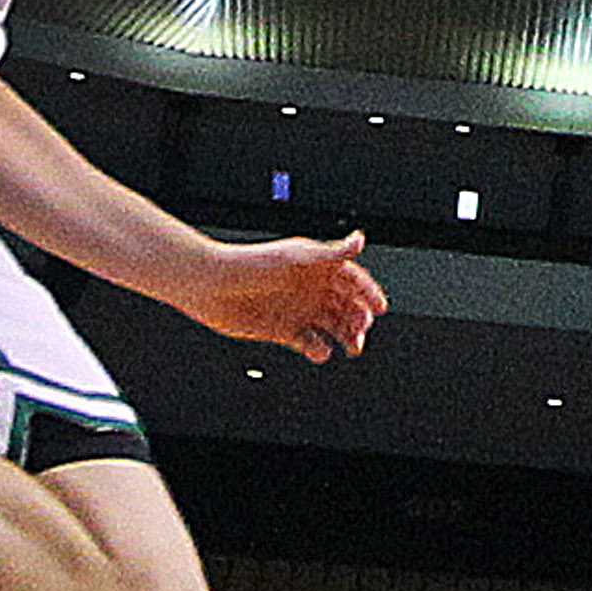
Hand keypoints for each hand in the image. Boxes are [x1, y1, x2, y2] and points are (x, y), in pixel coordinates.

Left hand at [172, 232, 383, 362]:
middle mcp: (309, 288)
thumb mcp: (295, 256)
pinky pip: (309, 343)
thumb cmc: (249, 264)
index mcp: (315, 266)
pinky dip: (318, 349)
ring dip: (345, 336)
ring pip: (333, 326)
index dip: (368, 292)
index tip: (380, 307)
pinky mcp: (284, 330)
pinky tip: (319, 350)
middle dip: (359, 318)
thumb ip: (330, 252)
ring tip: (351, 346)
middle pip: (346, 305)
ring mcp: (298, 309)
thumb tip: (360, 240)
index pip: (352, 278)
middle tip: (363, 329)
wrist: (211, 285)